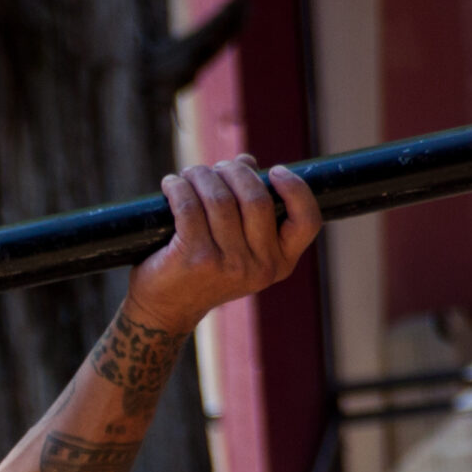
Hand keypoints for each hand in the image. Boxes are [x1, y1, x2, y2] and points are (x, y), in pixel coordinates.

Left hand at [127, 156, 321, 331]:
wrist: (165, 309)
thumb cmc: (203, 270)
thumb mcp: (237, 245)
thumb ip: (249, 207)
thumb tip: (247, 162)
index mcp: (280, 263)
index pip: (307, 221)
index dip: (296, 189)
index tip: (276, 171)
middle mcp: (259, 267)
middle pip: (256, 198)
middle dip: (233, 172)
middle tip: (215, 169)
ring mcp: (228, 264)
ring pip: (220, 199)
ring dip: (201, 176)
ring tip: (189, 174)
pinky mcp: (195, 258)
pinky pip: (189, 206)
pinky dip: (178, 188)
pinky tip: (171, 185)